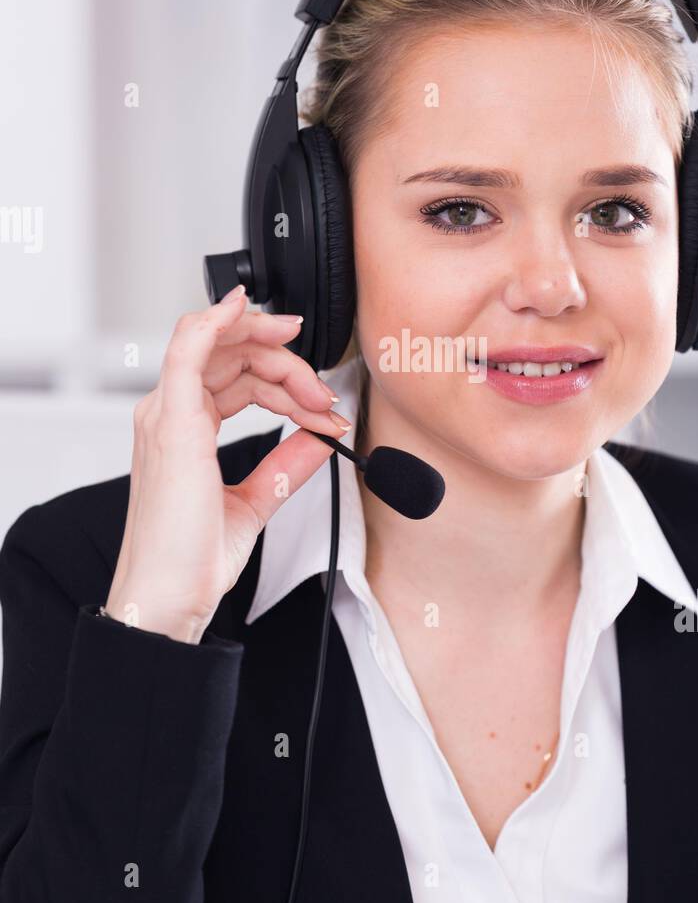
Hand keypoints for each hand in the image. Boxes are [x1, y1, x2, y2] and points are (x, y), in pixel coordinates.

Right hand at [104, 286, 352, 642]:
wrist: (171, 595)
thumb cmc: (191, 559)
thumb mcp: (253, 502)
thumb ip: (283, 468)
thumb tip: (316, 442)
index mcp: (182, 429)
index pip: (237, 378)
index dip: (286, 382)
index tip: (324, 405)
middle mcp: (169, 414)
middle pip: (232, 356)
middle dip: (288, 364)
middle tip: (325, 394)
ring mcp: (167, 414)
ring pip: (221, 346)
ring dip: (277, 355)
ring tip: (316, 389)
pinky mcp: (173, 421)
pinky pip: (189, 348)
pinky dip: (217, 320)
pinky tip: (244, 307)